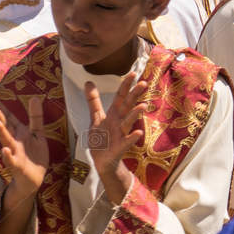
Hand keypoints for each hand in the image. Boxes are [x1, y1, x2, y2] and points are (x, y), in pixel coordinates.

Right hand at [0, 97, 49, 197]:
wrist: (34, 178)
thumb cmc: (33, 155)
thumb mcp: (37, 134)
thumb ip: (35, 117)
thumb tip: (35, 97)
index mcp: (19, 133)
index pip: (9, 118)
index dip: (1, 108)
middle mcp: (15, 141)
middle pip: (6, 128)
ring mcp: (15, 154)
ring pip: (7, 142)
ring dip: (2, 133)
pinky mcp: (18, 166)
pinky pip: (12, 161)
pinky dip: (8, 156)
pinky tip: (5, 150)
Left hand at [84, 75, 146, 202]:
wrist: (103, 160)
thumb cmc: (102, 138)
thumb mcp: (95, 117)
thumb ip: (93, 100)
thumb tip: (88, 81)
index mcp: (113, 114)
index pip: (120, 97)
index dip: (126, 85)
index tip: (133, 73)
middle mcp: (119, 122)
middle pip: (127, 106)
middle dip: (135, 95)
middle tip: (144, 83)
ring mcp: (121, 134)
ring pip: (128, 122)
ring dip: (135, 114)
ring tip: (142, 106)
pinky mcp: (120, 147)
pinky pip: (127, 142)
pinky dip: (132, 137)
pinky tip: (138, 132)